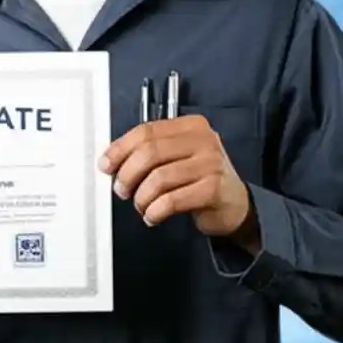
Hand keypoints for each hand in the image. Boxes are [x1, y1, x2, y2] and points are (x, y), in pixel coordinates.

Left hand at [99, 115, 256, 247]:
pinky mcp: (214, 190)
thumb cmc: (200, 179)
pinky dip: (155, 211)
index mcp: (191, 126)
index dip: (121, 149)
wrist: (235, 205)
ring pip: (158, 179)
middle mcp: (203, 140)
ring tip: (142, 206)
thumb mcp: (179, 157)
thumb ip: (151, 152)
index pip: (146, 130)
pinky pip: (172, 200)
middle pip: (150, 152)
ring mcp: (211, 164)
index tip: (106, 165)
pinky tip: (153, 216)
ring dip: (141, 198)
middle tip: (122, 190)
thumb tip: (112, 160)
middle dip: (128, 174)